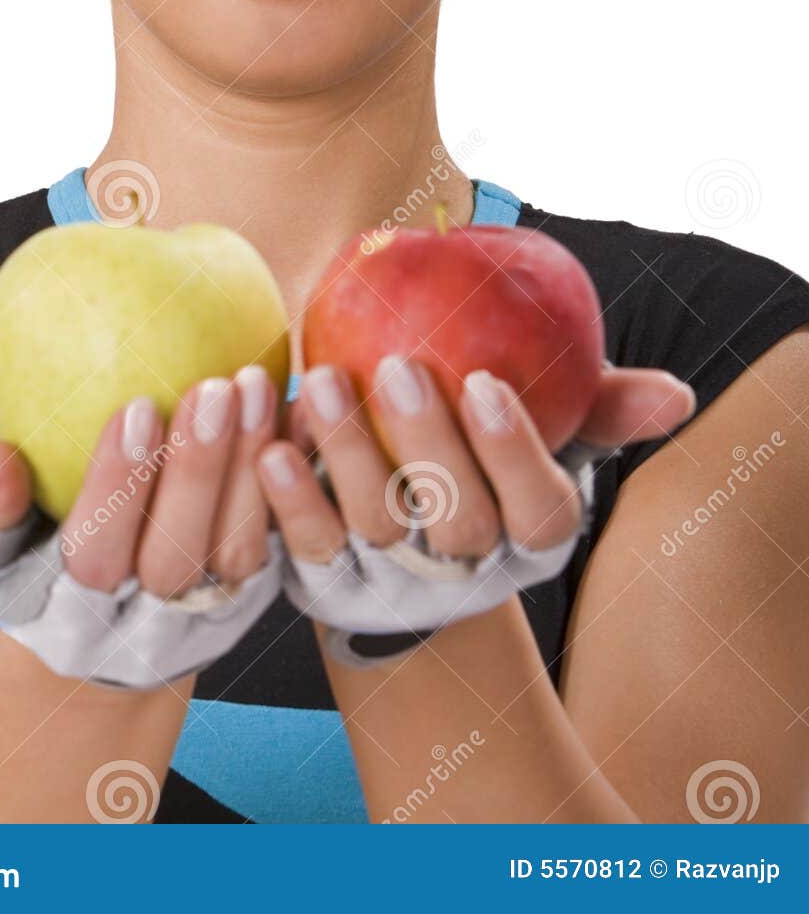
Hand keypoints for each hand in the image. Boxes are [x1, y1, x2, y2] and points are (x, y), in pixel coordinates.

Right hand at [0, 365, 282, 687]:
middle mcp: (149, 628)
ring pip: (239, 549)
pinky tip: (299, 407)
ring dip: (252, 464)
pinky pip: (285, 536)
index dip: (118, 486)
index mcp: (76, 618)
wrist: (110, 645)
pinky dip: (295, 476)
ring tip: (255, 382)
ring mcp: (209, 616)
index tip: (136, 407)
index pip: (97, 556)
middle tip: (214, 387)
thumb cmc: (36, 574)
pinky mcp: (256, 595)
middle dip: (199, 471)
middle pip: (179, 555)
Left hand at [264, 357, 695, 565]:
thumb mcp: (546, 435)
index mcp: (532, 540)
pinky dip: (291, 496)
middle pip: (456, 522)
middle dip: (430, 443)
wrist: (400, 538)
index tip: (486, 383)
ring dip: (349, 456)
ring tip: (325, 381)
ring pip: (375, 530)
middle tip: (398, 364)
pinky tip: (272, 441)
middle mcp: (468, 572)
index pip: (538, 511)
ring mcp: (394, 584)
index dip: (513, 454)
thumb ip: (599, 409)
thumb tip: (675, 396)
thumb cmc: (484, 459)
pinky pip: (305, 544)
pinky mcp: (323, 584)